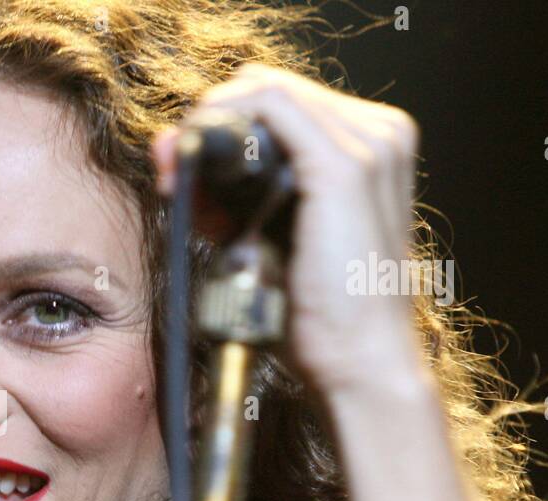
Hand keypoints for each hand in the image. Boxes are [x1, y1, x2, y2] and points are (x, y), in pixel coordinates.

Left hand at [152, 63, 429, 400]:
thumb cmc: (320, 318)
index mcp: (371, 149)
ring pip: (265, 90)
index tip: (178, 166)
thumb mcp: (269, 244)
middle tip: (168, 166)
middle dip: (208, 124)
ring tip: (177, 175)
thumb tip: (180, 167)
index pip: (282, 105)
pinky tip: (195, 161)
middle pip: (269, 91)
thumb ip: (231, 203)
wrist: (360, 364)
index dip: (222, 124)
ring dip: (207, 125)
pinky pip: (270, 105)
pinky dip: (222, 124)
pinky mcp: (344, 167)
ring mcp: (368, 143)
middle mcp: (379, 134)